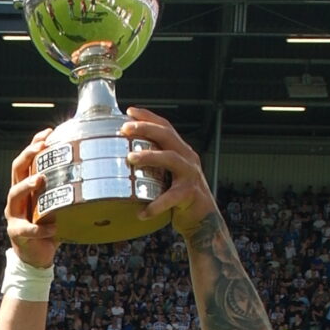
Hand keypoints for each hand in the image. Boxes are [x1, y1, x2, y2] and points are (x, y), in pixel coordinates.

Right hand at [4, 134, 61, 272]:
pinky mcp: (16, 233)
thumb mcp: (58, 207)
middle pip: (16, 170)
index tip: (48, 132)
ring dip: (27, 185)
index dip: (34, 144)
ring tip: (40, 179)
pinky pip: (27, 229)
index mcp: (25, 188)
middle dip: (27, 156)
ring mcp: (13, 215)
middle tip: (41, 148)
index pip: (26, 161)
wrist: (36, 256)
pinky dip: (40, 229)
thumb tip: (96, 175)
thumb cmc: (49, 228)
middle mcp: (16, 198)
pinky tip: (53, 228)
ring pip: (14, 194)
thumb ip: (67, 192)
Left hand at [120, 108, 216, 233]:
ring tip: (130, 158)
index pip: (165, 127)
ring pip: (170, 158)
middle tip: (125, 128)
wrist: (204, 219)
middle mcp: (188, 158)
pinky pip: (171, 198)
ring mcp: (190, 175)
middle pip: (167, 135)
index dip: (148, 117)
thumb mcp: (168, 176)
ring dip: (150, 156)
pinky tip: (142, 212)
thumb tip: (125, 161)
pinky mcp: (190, 194)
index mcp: (181, 151)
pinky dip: (156, 205)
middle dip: (146, 128)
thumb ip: (154, 166)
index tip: (129, 111)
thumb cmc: (180, 198)